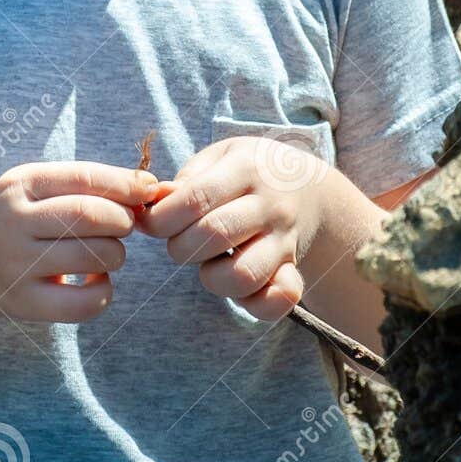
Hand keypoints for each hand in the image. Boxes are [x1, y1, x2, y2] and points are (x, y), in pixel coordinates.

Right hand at [0, 160, 160, 323]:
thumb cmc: (12, 219)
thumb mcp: (33, 188)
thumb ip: (83, 184)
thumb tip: (148, 186)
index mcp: (20, 184)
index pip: (84, 177)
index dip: (125, 184)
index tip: (148, 190)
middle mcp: (14, 222)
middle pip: (90, 215)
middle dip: (123, 219)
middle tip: (126, 224)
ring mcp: (17, 265)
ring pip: (93, 256)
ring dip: (117, 253)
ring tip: (108, 250)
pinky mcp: (23, 304)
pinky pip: (83, 304)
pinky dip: (104, 292)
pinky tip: (96, 281)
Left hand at [133, 135, 329, 320]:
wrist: (310, 186)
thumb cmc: (250, 171)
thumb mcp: (220, 157)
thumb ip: (186, 180)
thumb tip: (153, 202)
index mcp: (246, 168)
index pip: (196, 198)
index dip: (162, 217)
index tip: (150, 223)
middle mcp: (270, 204)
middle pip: (214, 235)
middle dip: (181, 247)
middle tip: (179, 242)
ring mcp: (284, 239)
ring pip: (243, 274)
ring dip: (212, 277)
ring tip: (209, 263)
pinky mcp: (294, 269)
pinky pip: (279, 298)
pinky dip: (256, 304)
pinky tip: (239, 289)